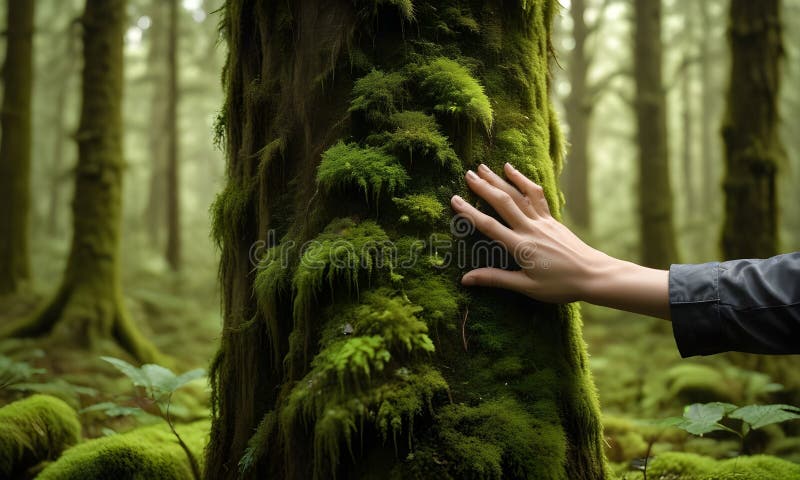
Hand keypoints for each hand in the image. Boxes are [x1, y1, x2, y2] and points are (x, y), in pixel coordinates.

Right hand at [450, 164, 669, 318]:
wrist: (593, 275)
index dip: (469, 212)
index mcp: (520, 247)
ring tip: (484, 167)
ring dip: (500, 179)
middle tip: (467, 174)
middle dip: (484, 187)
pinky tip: (512, 170)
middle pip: (503, 203)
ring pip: (518, 195)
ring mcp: (542, 221)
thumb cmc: (560, 285)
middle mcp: (530, 229)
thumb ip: (496, 278)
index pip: (489, 226)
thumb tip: (466, 279)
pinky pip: (536, 195)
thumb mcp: (526, 287)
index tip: (454, 199)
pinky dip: (523, 181)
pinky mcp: (551, 219)